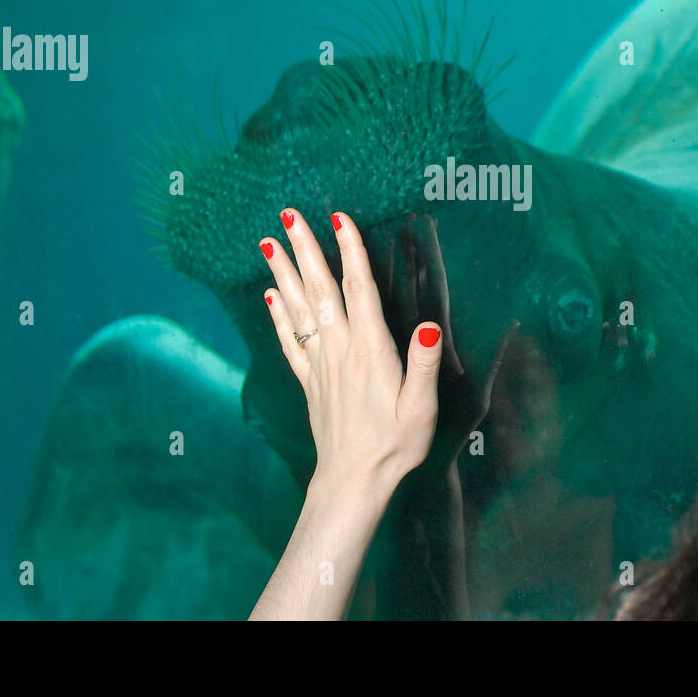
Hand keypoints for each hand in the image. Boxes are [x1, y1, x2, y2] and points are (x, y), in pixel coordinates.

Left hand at [259, 207, 441, 499]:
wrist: (352, 482)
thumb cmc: (394, 446)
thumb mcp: (421, 408)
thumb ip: (425, 364)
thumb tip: (430, 325)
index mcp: (370, 350)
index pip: (359, 289)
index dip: (350, 251)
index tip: (338, 216)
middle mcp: (339, 350)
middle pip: (319, 289)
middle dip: (304, 249)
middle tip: (287, 214)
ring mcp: (320, 365)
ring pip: (298, 309)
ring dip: (283, 272)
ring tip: (267, 242)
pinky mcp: (309, 382)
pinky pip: (289, 340)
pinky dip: (278, 315)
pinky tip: (269, 295)